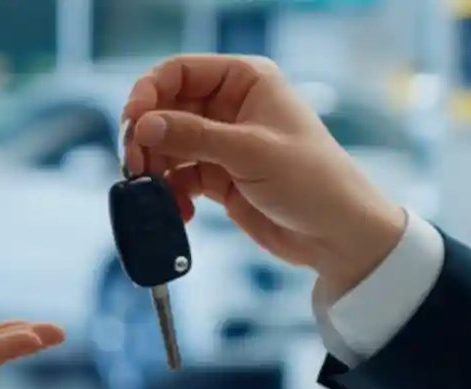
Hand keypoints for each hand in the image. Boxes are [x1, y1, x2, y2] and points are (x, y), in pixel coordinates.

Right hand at [122, 54, 406, 298]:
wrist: (337, 235)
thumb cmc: (312, 180)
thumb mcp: (250, 152)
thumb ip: (193, 135)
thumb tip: (144, 125)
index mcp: (246, 81)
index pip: (180, 71)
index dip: (149, 92)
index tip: (133, 121)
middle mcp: (231, 106)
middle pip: (166, 109)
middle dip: (146, 137)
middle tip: (135, 164)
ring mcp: (223, 143)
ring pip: (167, 146)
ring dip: (154, 169)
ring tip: (152, 192)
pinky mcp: (218, 176)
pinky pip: (178, 177)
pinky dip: (170, 193)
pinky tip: (177, 210)